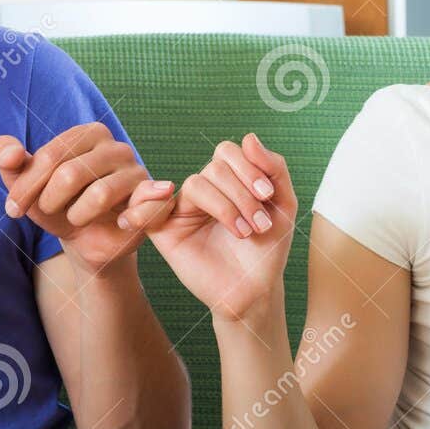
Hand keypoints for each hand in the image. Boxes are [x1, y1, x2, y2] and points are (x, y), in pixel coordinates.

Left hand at [0, 123, 173, 274]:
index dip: (26, 185)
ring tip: (75, 218)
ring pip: (99, 195)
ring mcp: (139, 174)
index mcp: (89, 133)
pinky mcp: (154, 202)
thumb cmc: (56, 205)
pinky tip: (117, 224)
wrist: (86, 240)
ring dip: (77, 216)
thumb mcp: (26, 186)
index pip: (50, 155)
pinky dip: (125, 221)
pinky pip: (142, 208)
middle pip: (70, 174)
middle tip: (47, 212)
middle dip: (49, 201)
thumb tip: (7, 153)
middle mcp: (118, 148)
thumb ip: (8, 162)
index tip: (12, 208)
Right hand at [147, 133, 296, 321]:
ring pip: (197, 183)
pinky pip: (146, 204)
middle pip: (215, 167)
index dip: (248, 167)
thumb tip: (249, 137)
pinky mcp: (163, 230)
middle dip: (242, 193)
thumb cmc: (267, 250)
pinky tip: (187, 214)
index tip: (268, 196)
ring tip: (244, 232)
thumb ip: (274, 168)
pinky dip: (153, 199)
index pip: (228, 151)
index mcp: (228, 180)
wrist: (255, 290)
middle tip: (260, 224)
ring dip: (226, 206)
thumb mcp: (283, 204)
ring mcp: (182, 208)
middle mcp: (204, 190)